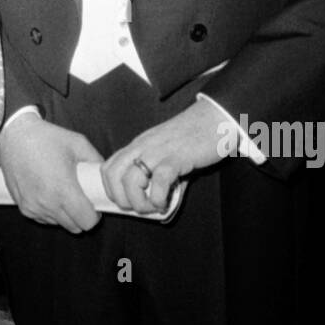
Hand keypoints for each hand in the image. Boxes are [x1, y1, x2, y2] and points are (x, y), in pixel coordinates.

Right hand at [0, 113, 101, 232]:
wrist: (14, 136)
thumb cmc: (47, 138)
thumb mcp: (78, 143)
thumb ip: (96, 161)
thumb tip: (107, 176)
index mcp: (63, 190)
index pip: (87, 222)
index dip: (95, 215)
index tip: (93, 203)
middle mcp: (47, 203)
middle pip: (75, 227)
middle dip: (81, 216)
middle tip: (81, 198)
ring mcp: (33, 207)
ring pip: (59, 224)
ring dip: (65, 215)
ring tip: (63, 193)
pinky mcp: (23, 207)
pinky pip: (43, 219)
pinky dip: (50, 212)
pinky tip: (49, 194)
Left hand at [100, 99, 225, 214]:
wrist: (216, 117)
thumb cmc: (193, 136)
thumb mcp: (168, 152)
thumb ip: (160, 174)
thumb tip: (160, 202)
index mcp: (138, 145)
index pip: (108, 167)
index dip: (111, 190)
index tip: (126, 201)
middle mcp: (143, 146)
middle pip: (112, 174)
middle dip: (120, 198)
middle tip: (138, 207)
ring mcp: (158, 150)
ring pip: (131, 179)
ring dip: (138, 201)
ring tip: (153, 206)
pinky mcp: (177, 156)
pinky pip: (159, 179)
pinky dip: (157, 197)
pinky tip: (165, 202)